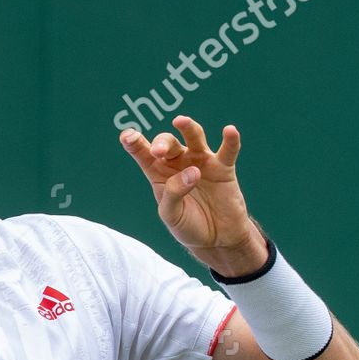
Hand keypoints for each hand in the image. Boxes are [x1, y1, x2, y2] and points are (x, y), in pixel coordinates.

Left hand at [119, 115, 265, 275]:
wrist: (216, 238)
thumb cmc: (188, 225)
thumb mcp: (172, 216)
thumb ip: (174, 194)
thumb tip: (192, 172)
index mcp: (159, 173)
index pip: (144, 154)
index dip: (134, 143)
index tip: (128, 136)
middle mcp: (179, 162)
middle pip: (168, 143)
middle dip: (162, 143)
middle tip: (158, 151)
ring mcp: (201, 162)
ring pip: (194, 137)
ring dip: (187, 128)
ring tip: (180, 121)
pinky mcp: (223, 168)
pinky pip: (228, 150)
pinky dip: (230, 140)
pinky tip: (230, 131)